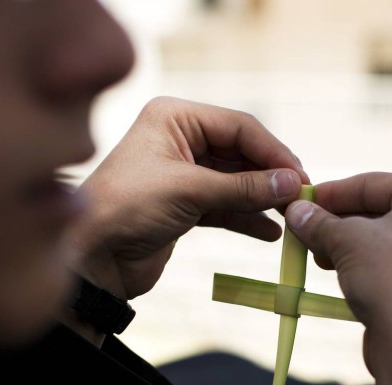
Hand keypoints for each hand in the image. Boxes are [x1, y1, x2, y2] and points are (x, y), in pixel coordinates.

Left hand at [68, 96, 309, 301]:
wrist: (90, 259)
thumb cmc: (124, 209)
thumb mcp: (189, 192)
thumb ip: (243, 187)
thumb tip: (292, 183)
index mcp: (174, 117)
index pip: (239, 126)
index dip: (274, 151)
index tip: (300, 177)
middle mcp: (179, 138)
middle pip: (242, 152)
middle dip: (271, 176)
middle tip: (302, 197)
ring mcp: (183, 173)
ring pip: (237, 180)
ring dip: (263, 198)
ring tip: (291, 216)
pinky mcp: (185, 205)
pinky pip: (227, 206)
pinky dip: (248, 218)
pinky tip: (271, 232)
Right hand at [284, 172, 391, 384]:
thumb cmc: (390, 281)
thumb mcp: (345, 241)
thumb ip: (319, 222)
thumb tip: (297, 212)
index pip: (372, 183)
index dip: (331, 193)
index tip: (302, 202)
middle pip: (382, 210)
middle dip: (340, 221)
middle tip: (307, 230)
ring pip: (390, 239)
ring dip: (352, 245)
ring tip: (319, 255)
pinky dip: (372, 264)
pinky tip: (343, 274)